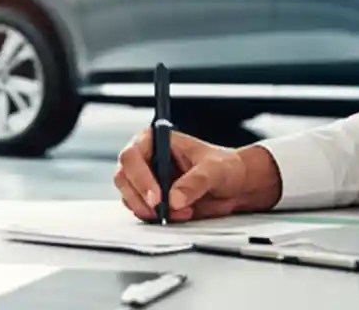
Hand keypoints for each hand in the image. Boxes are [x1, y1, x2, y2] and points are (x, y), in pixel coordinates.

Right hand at [113, 129, 281, 222]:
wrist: (235, 186)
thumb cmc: (225, 167)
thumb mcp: (214, 170)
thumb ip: (195, 182)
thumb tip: (174, 198)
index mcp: (155, 140)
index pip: (132, 156)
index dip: (140, 177)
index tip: (158, 198)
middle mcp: (146, 158)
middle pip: (124, 177)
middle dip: (141, 198)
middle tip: (162, 212)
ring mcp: (146, 180)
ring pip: (128, 196)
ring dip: (149, 210)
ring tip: (178, 213)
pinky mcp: (151, 199)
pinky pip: (140, 210)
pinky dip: (154, 217)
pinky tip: (177, 216)